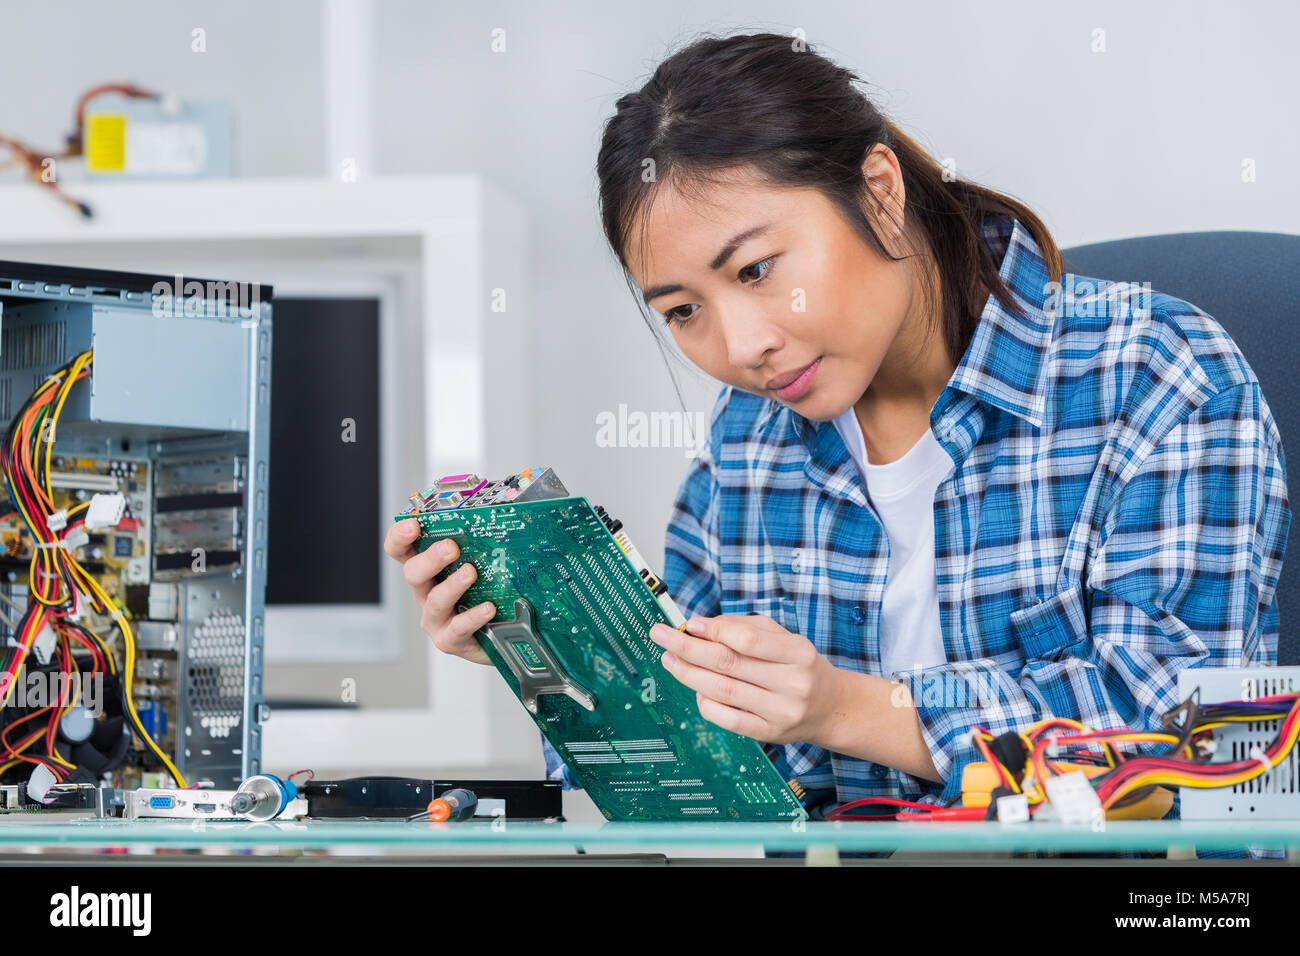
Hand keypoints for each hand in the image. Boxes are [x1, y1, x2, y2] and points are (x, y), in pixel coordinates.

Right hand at [382, 517, 494, 665]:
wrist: (497, 634)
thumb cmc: (482, 592)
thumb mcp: (479, 562)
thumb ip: (480, 539)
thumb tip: (500, 507)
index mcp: (427, 568)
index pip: (400, 549)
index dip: (400, 536)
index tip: (413, 524)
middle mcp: (425, 591)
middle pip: (413, 572)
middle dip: (430, 558)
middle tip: (450, 547)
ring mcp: (434, 617)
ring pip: (435, 600)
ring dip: (452, 585)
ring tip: (471, 573)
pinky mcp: (449, 639)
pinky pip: (458, 627)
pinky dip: (473, 616)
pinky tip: (488, 607)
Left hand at [648, 614, 843, 745]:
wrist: (831, 707)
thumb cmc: (799, 665)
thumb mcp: (783, 637)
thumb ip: (745, 627)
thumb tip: (701, 626)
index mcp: (798, 652)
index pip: (749, 641)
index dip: (714, 631)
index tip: (689, 624)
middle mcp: (793, 683)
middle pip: (729, 664)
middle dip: (689, 648)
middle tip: (661, 636)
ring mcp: (781, 712)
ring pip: (724, 691)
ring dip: (689, 674)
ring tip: (669, 660)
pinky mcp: (770, 733)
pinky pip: (729, 720)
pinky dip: (707, 704)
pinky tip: (695, 690)